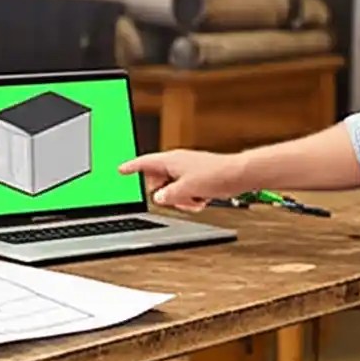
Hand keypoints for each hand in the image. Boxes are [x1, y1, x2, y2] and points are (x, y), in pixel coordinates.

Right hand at [118, 149, 245, 211]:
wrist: (238, 175)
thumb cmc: (215, 175)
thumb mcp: (185, 190)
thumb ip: (168, 196)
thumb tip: (159, 198)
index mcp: (170, 160)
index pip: (145, 163)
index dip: (131, 167)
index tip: (121, 170)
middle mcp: (177, 163)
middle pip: (158, 182)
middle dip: (165, 194)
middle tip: (178, 197)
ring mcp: (187, 171)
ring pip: (172, 191)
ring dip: (181, 200)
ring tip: (195, 199)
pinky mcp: (197, 179)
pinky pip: (185, 193)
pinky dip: (191, 199)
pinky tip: (202, 200)